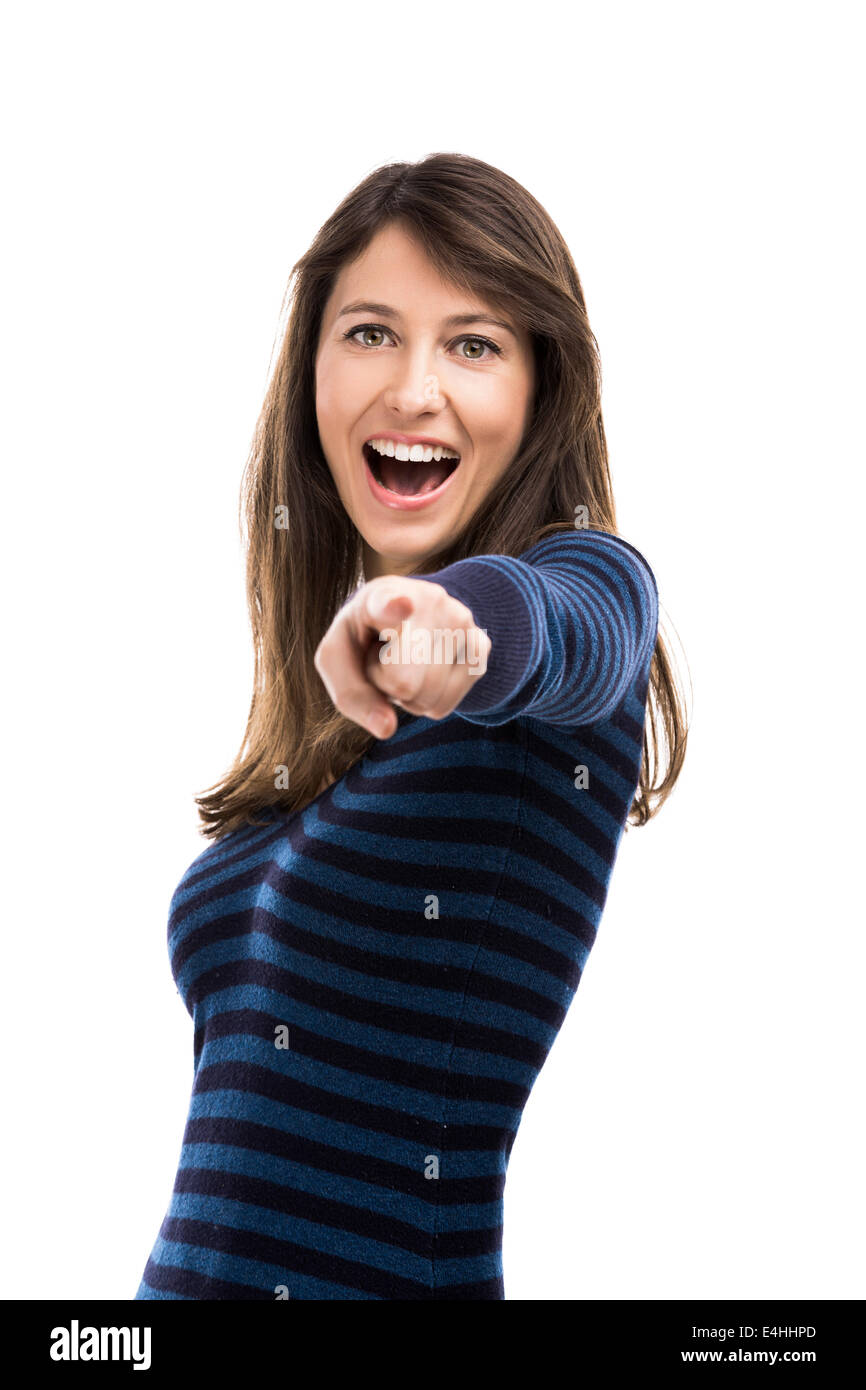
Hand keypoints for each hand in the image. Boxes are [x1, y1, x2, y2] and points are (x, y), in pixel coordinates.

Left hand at [314, 576, 490, 737]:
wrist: (406, 613)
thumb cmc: (363, 639)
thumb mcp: (338, 660)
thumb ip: (351, 694)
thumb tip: (387, 729)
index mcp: (380, 596)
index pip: (389, 604)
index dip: (394, 608)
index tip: (402, 605)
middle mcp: (427, 600)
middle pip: (403, 684)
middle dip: (387, 686)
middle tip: (384, 659)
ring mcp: (460, 621)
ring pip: (428, 698)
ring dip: (409, 696)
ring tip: (405, 664)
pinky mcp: (480, 645)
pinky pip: (446, 705)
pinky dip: (430, 702)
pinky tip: (426, 672)